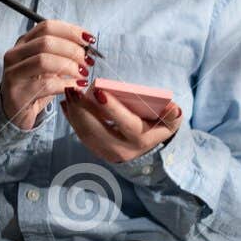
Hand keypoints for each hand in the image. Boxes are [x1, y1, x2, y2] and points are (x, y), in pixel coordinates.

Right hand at [0, 19, 95, 130]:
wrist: (17, 112)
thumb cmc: (36, 87)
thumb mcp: (49, 66)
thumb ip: (62, 53)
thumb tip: (87, 46)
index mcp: (24, 42)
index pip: (47, 26)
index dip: (71, 31)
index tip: (89, 40)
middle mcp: (15, 54)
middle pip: (46, 42)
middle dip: (72, 50)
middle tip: (88, 61)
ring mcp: (13, 73)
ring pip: (43, 61)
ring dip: (69, 66)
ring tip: (83, 74)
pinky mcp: (17, 93)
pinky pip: (45, 85)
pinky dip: (65, 84)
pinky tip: (76, 87)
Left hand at [62, 84, 181, 164]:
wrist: (149, 148)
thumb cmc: (158, 126)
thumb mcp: (170, 122)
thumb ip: (172, 115)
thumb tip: (173, 108)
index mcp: (141, 140)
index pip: (126, 124)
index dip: (113, 109)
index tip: (99, 91)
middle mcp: (122, 150)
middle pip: (99, 131)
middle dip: (84, 109)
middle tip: (74, 89)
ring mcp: (107, 152)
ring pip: (86, 134)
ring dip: (75, 113)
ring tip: (69, 91)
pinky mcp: (97, 150)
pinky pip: (81, 135)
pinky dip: (72, 119)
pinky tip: (67, 103)